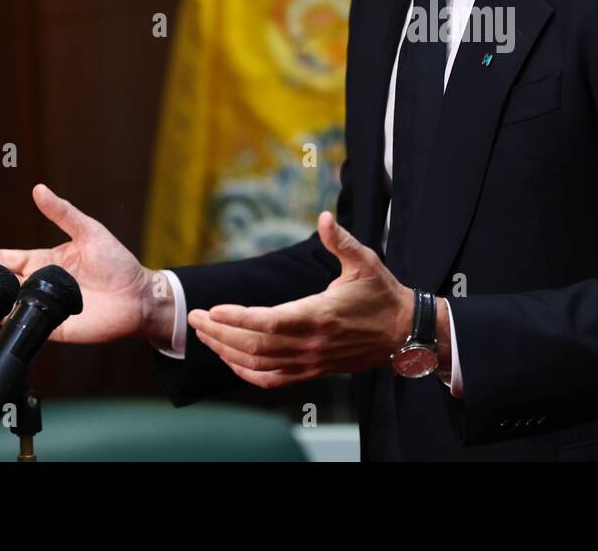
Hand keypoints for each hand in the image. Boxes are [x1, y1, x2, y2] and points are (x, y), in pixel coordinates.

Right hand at [0, 183, 165, 344]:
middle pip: (0, 280)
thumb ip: (63, 214)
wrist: (137, 296)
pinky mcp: (53, 326)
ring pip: (7, 302)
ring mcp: (44, 305)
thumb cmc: (117, 263)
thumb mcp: (89, 231)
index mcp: (44, 261)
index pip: (6, 258)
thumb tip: (39, 189)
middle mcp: (39, 283)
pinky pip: (26, 323)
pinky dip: (9, 319)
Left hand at [189, 210, 430, 387]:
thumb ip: (340, 240)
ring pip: (258, 364)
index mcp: (319, 315)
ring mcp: (310, 361)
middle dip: (219, 332)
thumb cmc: (382, 295)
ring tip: (204, 336)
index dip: (236, 318)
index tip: (212, 309)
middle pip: (254, 344)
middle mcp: (311, 343)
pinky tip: (231, 360)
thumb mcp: (365, 262)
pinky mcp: (312, 371)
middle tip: (194, 318)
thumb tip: (324, 217)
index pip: (267, 322)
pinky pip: (272, 379)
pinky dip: (246, 373)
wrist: (403, 332)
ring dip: (226, 351)